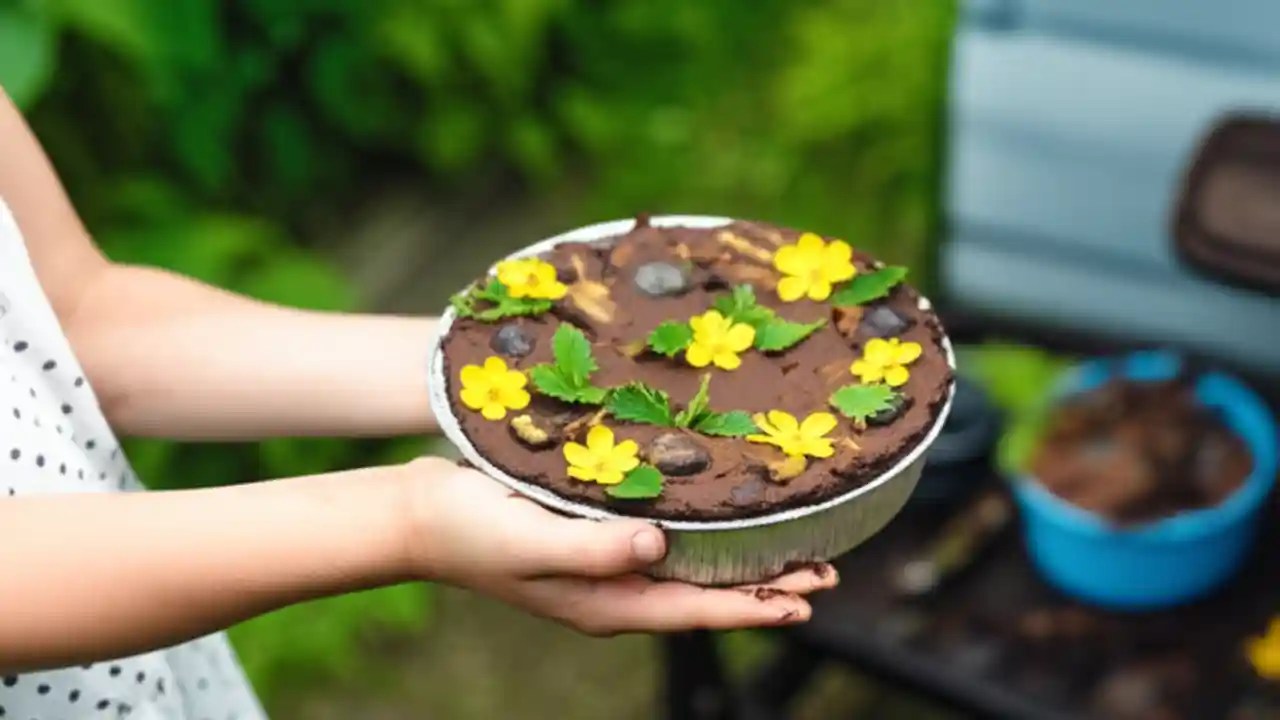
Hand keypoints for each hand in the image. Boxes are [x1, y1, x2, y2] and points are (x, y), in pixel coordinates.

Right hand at [402, 457, 837, 635]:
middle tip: (826, 572)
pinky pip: (663, 546)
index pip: (695, 611)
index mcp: (605, 603)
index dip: (753, 606)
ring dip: (742, 565)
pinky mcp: (592, 540)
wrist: (419, 516)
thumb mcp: (530, 542)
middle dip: (765, 588)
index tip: (807, 599)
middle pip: (704, 596)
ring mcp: (602, 569)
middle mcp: (612, 592)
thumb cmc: (470, 530)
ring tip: (793, 554)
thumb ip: (592, 550)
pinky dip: (702, 540)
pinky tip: (718, 521)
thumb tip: (657, 548)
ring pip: (690, 572)